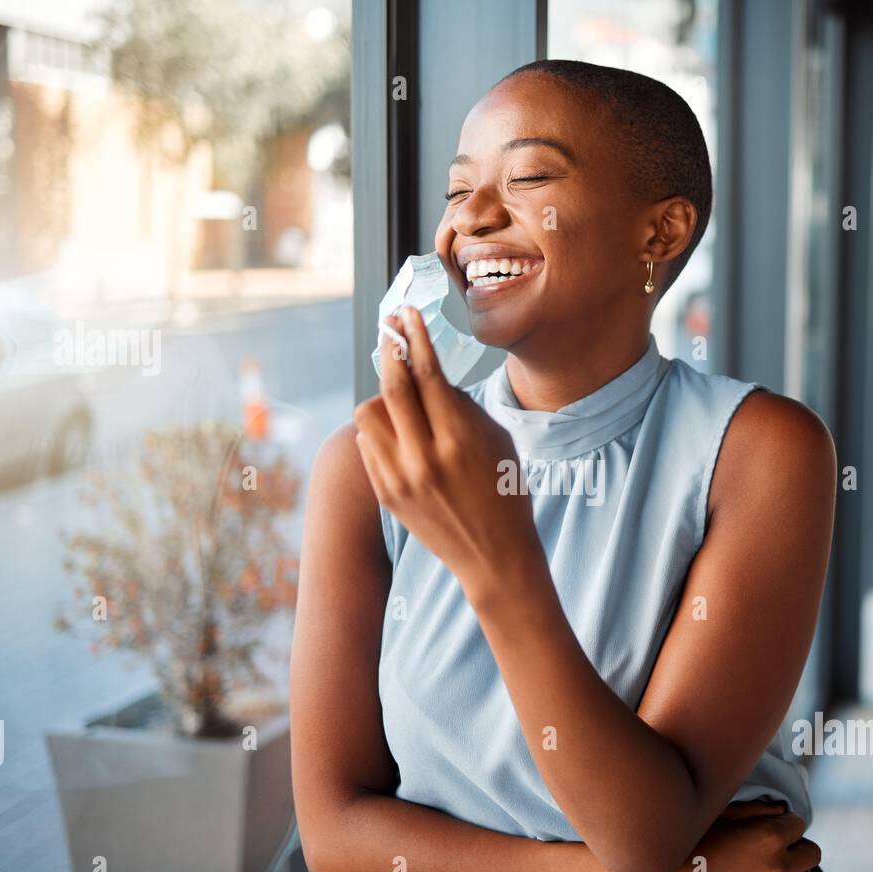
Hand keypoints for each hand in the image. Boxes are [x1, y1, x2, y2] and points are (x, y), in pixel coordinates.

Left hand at [353, 306, 544, 595]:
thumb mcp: (496, 440)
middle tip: (391, 328)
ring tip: (400, 398)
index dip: (415, 338)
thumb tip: (426, 372)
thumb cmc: (505, 491)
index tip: (407, 314)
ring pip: (368, 414)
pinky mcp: (386, 494)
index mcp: (459, 440)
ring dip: (381, 395)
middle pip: (391, 387)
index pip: (427, 375)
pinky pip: (367, 444)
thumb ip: (460, 405)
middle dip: (390, 349)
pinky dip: (379, 430)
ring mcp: (400, 479)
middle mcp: (424, 458)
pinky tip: (399, 432)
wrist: (494, 557)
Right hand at [633, 799, 820, 871]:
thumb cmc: (691, 843)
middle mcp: (777, 868)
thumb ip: (757, 810)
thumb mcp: (721, 815)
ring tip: (772, 866)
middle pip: (811, 853)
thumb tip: (783, 811)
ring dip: (794, 870)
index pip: (798, 824)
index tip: (771, 825)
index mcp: (769, 837)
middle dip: (796, 845)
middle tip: (776, 845)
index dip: (784, 822)